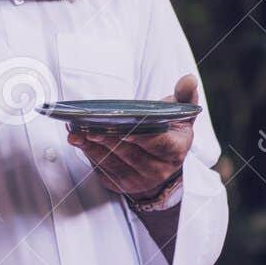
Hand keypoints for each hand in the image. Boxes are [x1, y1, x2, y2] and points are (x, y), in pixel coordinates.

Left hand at [68, 74, 198, 200]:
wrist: (164, 161)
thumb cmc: (170, 130)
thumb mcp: (181, 113)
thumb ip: (184, 95)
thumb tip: (189, 79)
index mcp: (176, 150)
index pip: (157, 142)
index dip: (138, 136)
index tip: (121, 128)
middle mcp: (160, 169)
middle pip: (129, 153)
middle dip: (107, 139)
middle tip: (87, 126)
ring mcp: (140, 180)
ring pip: (113, 162)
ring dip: (92, 146)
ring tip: (76, 131)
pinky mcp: (122, 185)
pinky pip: (103, 169)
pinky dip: (89, 154)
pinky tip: (79, 140)